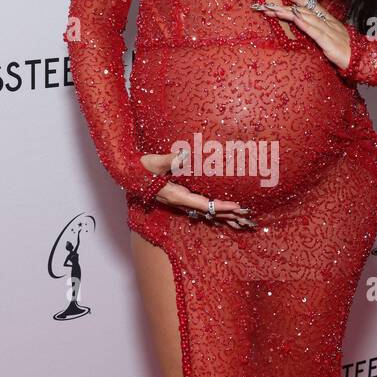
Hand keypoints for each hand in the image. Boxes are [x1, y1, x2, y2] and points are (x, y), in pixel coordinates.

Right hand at [139, 153, 255, 227]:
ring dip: (224, 217)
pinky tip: (224, 218)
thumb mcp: (154, 162)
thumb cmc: (142, 167)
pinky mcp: (181, 199)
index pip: (203, 203)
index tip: (237, 207)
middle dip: (227, 216)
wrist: (129, 175)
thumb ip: (169, 159)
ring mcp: (181, 203)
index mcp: (177, 196)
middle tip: (248, 219)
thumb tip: (184, 154)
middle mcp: (181, 202)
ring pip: (206, 213)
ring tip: (242, 222)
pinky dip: (215, 213)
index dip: (221, 206)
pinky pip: (201, 209)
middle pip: (208, 212)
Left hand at [251, 0, 351, 69]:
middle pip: (306, 9)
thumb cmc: (345, 52)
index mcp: (329, 21)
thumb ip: (318, 32)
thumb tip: (303, 25)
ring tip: (275, 9)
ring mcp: (330, 32)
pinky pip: (316, 32)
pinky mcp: (330, 43)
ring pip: (308, 18)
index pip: (311, 4)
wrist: (363, 61)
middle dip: (287, 3)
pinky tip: (295, 18)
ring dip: (290, 13)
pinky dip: (305, 24)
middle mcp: (329, 23)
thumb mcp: (329, 39)